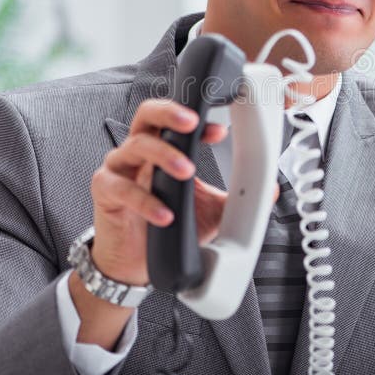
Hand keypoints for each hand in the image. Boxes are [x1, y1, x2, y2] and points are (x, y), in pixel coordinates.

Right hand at [89, 98, 231, 286]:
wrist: (134, 261)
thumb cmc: (166, 225)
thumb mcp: (208, 209)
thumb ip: (234, 196)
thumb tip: (269, 192)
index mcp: (163, 147)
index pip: (176, 118)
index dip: (196, 116)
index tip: (220, 130)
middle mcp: (139, 152)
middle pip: (147, 115)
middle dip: (170, 113)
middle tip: (192, 123)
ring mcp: (119, 169)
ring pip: (135, 146)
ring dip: (164, 156)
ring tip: (186, 171)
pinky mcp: (105, 193)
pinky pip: (122, 189)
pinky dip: (146, 201)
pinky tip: (165, 214)